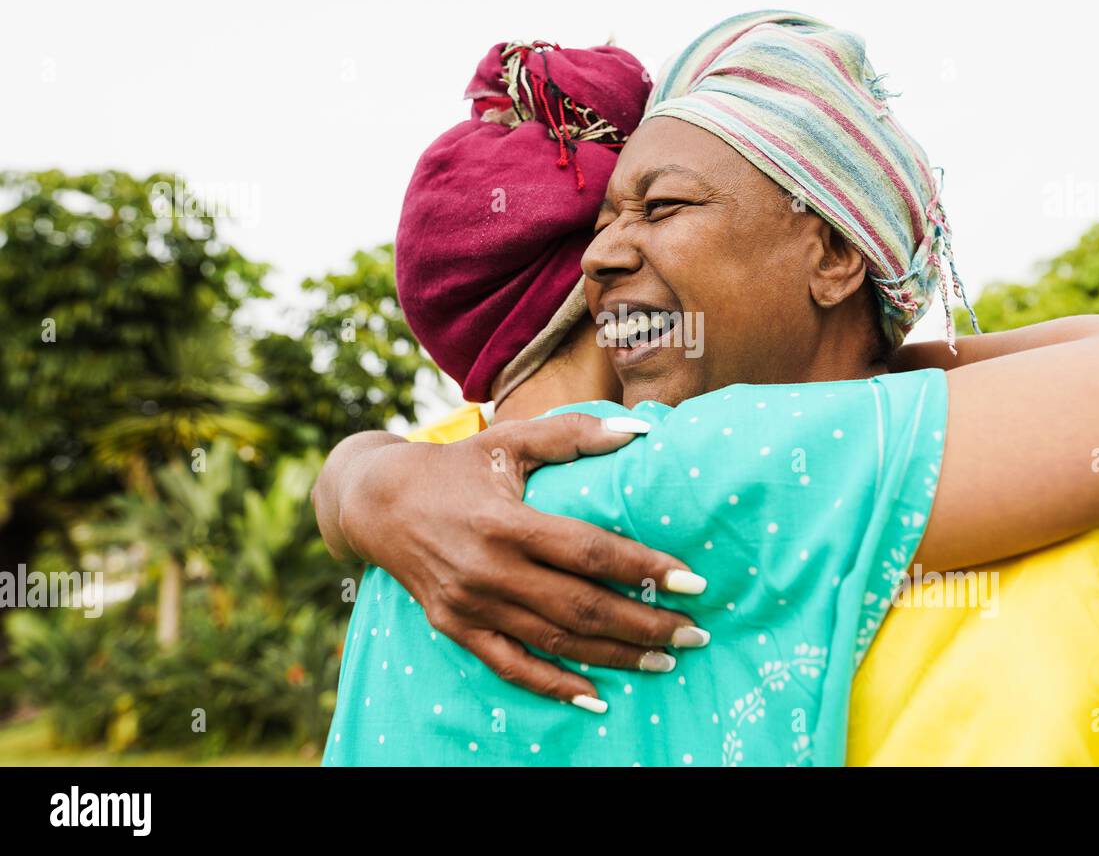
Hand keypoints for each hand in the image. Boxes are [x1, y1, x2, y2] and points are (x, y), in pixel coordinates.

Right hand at [321, 412, 708, 710]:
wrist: (376, 502)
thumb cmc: (455, 466)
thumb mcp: (509, 440)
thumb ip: (573, 434)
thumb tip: (639, 430)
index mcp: (506, 522)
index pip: (588, 551)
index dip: (643, 567)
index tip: (692, 582)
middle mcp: (489, 569)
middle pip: (580, 607)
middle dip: (644, 624)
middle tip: (694, 632)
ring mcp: (471, 605)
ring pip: (555, 642)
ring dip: (614, 656)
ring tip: (665, 660)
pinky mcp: (456, 628)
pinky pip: (511, 666)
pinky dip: (553, 686)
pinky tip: (595, 697)